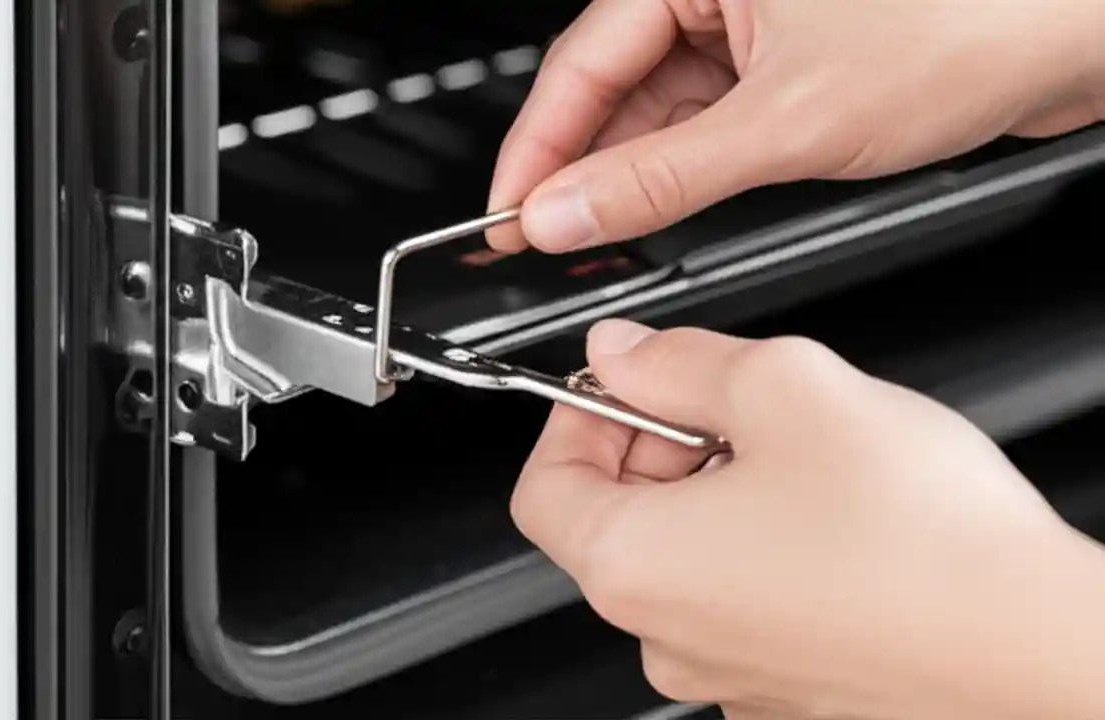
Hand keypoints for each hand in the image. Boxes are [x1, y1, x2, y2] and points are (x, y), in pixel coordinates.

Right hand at [486, 0, 1104, 252]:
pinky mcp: (786, 58)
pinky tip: (663, 206)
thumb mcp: (786, 124)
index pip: (582, 59)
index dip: (539, 146)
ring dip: (632, 171)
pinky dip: (684, 165)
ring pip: (660, 104)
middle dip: (580, 164)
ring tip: (602, 233)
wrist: (1077, 34)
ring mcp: (754, 19)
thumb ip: (662, 179)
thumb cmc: (969, 24)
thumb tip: (571, 212)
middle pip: (613, 81)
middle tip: (549, 235)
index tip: (512, 212)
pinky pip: (708, 115)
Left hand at [512, 319, 1104, 718]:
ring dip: (718, 492)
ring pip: (684, 557)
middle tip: (730, 406)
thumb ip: (678, 361)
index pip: (544, 486)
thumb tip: (621, 354)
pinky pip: (741, 600)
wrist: (1041, 653)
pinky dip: (761, 548)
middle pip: (614, 519)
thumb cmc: (926, 544)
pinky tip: (831, 520)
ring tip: (800, 459)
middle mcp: (666, 635)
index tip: (626, 385)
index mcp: (634, 565)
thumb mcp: (787, 388)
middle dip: (660, 446)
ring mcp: (726, 673)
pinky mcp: (785, 688)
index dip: (577, 418)